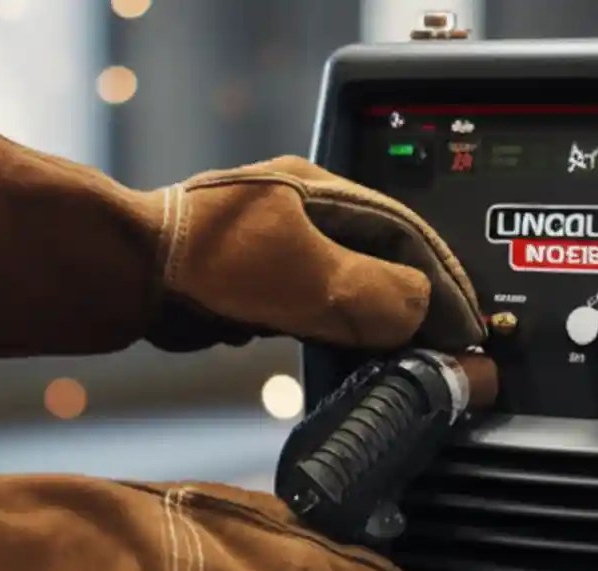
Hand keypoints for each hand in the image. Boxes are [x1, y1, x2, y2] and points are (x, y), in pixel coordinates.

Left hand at [142, 155, 485, 352]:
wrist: (130, 276)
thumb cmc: (215, 264)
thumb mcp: (316, 280)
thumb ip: (380, 296)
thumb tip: (423, 313)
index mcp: (323, 189)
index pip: (406, 231)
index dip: (443, 280)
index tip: (467, 323)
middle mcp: (297, 208)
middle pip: (375, 253)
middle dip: (410, 299)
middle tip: (439, 342)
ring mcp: (266, 240)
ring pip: (339, 280)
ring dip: (367, 317)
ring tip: (395, 354)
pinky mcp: (241, 276)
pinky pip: (303, 300)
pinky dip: (325, 325)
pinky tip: (329, 349)